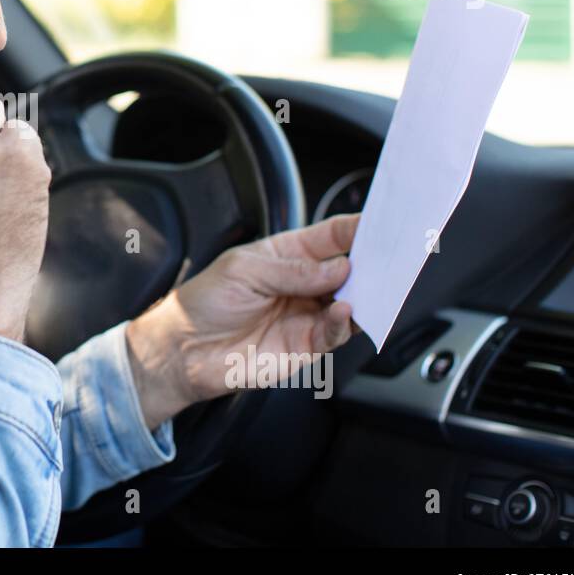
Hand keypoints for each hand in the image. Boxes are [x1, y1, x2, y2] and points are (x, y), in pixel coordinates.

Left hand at [125, 213, 359, 428]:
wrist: (183, 350)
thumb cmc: (204, 302)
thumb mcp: (243, 270)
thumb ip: (291, 270)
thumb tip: (339, 268)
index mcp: (288, 254)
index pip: (332, 237)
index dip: (358, 230)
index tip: (382, 224)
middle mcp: (304, 284)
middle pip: (351, 270)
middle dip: (372, 263)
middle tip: (390, 258)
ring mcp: (307, 314)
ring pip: (352, 303)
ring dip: (365, 295)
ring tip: (370, 286)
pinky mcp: (306, 345)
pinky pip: (336, 333)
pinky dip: (344, 323)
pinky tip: (343, 312)